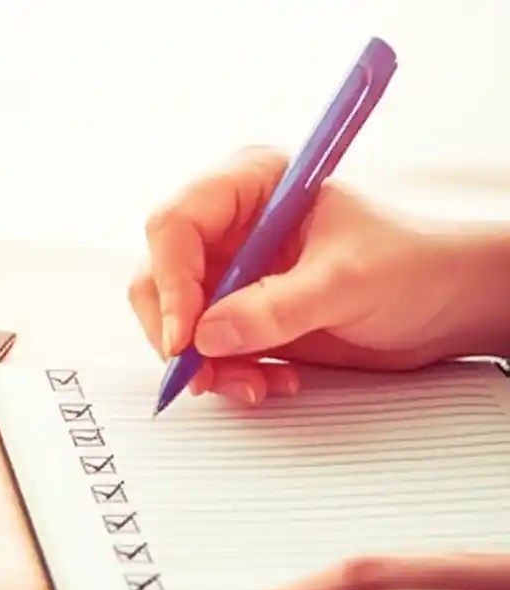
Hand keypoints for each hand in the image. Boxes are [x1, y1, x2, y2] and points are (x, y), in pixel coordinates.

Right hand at [128, 146, 509, 404]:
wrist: (448, 306)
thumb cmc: (414, 267)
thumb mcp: (347, 282)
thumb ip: (275, 308)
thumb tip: (207, 336)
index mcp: (252, 185)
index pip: (176, 224)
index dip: (171, 280)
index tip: (185, 335)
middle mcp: (231, 225)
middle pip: (160, 274)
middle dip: (177, 330)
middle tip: (202, 373)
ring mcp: (232, 271)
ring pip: (174, 319)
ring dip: (203, 362)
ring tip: (252, 384)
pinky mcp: (239, 313)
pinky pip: (202, 348)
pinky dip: (224, 373)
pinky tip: (267, 382)